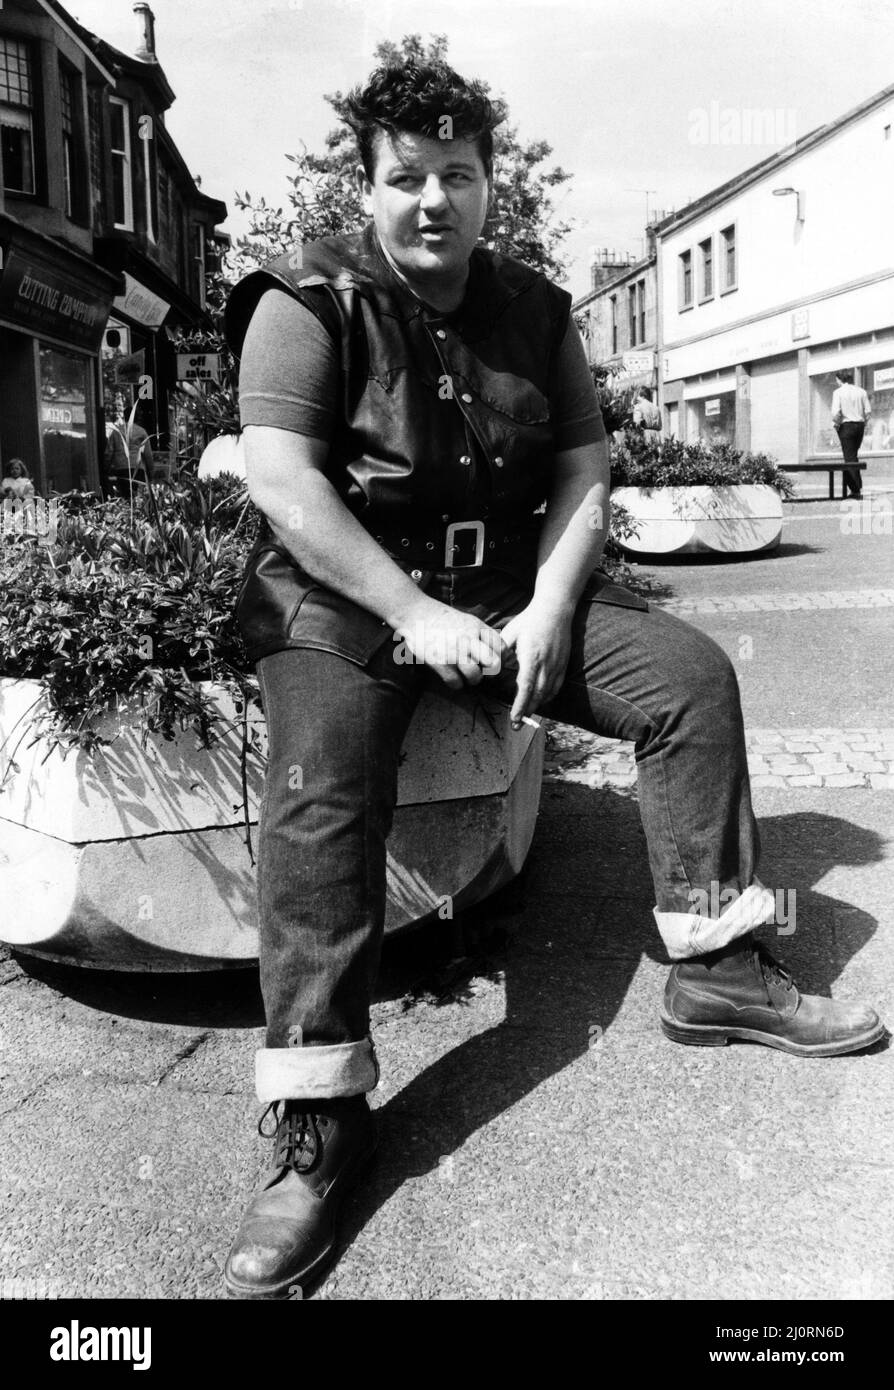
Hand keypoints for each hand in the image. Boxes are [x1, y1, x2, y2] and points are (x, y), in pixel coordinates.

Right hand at [394, 597, 504, 690]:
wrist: (414, 612)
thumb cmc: (442, 618)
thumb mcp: (467, 620)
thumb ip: (482, 634)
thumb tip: (498, 654)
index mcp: (477, 627)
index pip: (501, 648)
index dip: (500, 658)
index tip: (492, 661)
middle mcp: (468, 639)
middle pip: (493, 664)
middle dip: (490, 672)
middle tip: (482, 671)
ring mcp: (453, 651)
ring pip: (475, 676)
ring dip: (473, 680)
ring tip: (466, 676)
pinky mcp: (439, 662)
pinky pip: (455, 682)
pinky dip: (457, 684)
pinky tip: (453, 678)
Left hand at [500, 598, 573, 727]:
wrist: (555, 609)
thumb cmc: (530, 620)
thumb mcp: (510, 632)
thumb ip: (501, 652)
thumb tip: (491, 668)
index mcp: (531, 657)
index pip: (525, 687)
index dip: (520, 705)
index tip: (514, 719)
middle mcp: (546, 664)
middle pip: (537, 695)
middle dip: (526, 712)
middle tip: (516, 726)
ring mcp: (557, 665)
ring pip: (547, 693)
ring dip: (536, 707)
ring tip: (525, 717)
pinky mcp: (563, 665)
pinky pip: (556, 687)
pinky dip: (548, 697)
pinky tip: (539, 702)